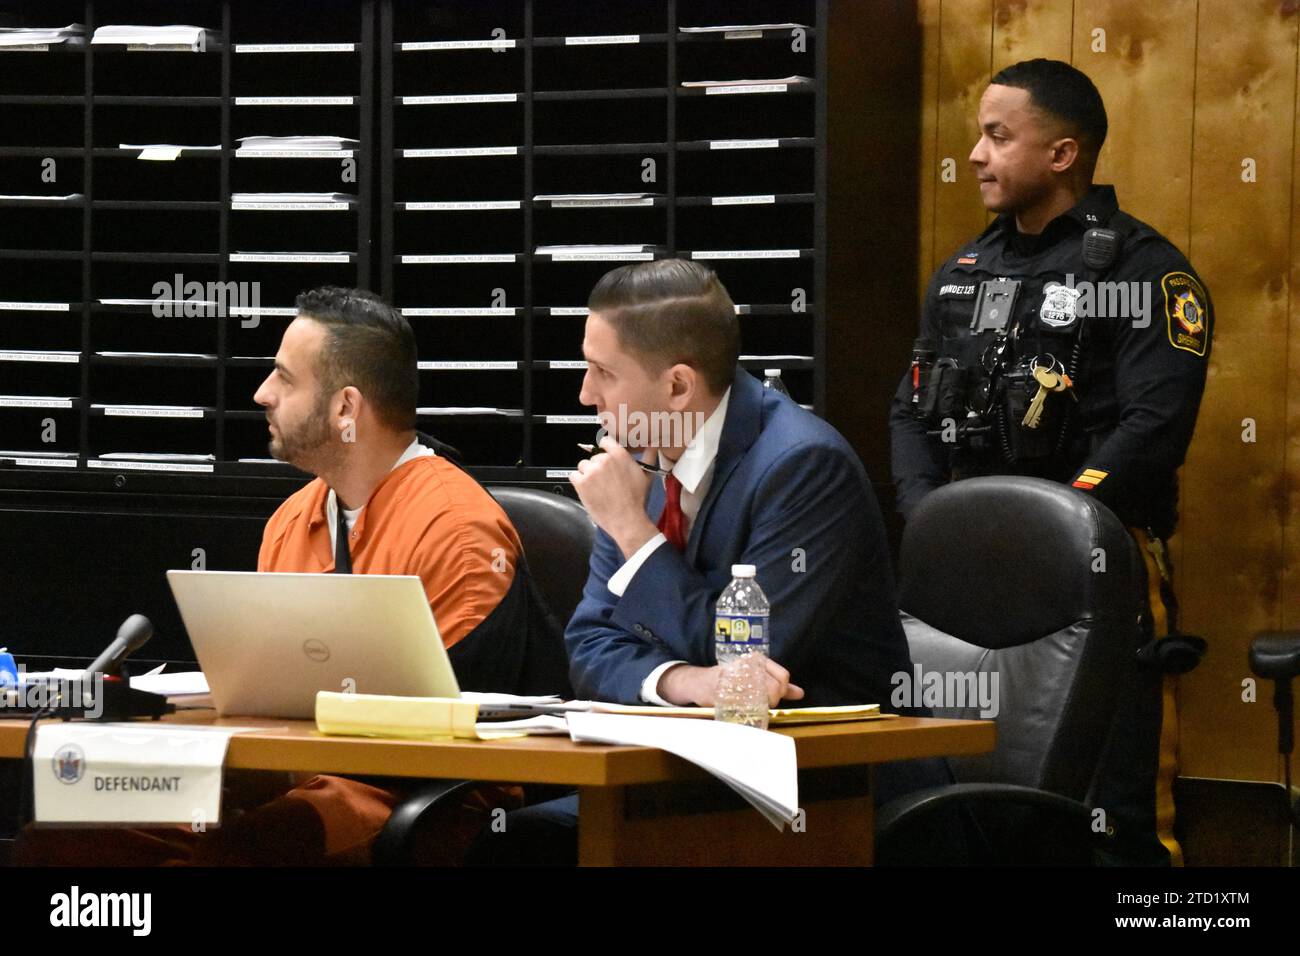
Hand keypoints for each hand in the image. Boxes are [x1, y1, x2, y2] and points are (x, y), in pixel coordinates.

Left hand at [569, 435, 658, 558]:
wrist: (626, 519)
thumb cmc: (636, 500)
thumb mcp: (646, 475)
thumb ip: (649, 456)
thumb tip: (652, 446)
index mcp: (619, 455)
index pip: (605, 441)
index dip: (604, 450)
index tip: (605, 458)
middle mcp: (604, 460)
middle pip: (594, 457)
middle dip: (598, 467)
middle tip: (606, 481)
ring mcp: (591, 471)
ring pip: (583, 466)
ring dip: (588, 475)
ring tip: (598, 487)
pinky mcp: (581, 483)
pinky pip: (573, 476)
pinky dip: (578, 483)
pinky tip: (589, 491)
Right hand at [657, 659, 804, 706]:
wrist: (700, 682)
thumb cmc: (730, 679)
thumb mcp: (755, 677)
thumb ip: (778, 685)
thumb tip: (799, 693)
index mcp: (756, 659)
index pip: (782, 676)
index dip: (782, 690)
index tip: (774, 697)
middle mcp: (747, 664)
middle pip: (774, 688)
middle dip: (772, 700)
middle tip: (761, 703)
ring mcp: (734, 676)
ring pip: (761, 696)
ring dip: (758, 706)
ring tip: (749, 704)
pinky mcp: (722, 688)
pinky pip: (741, 702)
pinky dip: (744, 708)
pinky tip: (740, 707)